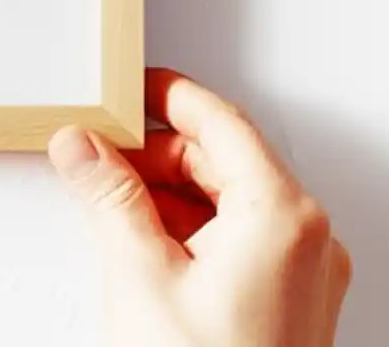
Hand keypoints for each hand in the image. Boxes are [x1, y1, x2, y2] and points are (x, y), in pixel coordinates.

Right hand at [49, 68, 351, 346]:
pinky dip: (189, 229)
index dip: (168, 96)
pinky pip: (237, 239)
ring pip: (228, 203)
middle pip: (224, 162)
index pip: (220, 123)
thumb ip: (109, 197)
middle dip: (157, 152)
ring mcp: (301, 273)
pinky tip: (141, 240)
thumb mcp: (140, 275)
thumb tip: (83, 146)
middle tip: (98, 148)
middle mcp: (305, 237)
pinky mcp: (287, 302)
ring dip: (168, 193)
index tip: (129, 86)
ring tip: (107, 197)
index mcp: (281, 215)